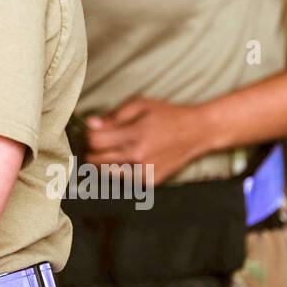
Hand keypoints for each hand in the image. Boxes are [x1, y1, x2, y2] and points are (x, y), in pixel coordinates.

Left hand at [84, 97, 214, 182]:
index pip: (95, 142)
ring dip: (103, 164)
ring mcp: (145, 172)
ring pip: (107, 173)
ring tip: (111, 152)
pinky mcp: (150, 182)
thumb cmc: (167, 115)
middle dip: (92, 151)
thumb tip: (90, 124)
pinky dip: (120, 171)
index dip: (89, 136)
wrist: (197, 132)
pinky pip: (123, 180)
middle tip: (99, 144)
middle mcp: (138, 156)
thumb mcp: (140, 105)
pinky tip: (127, 161)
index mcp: (135, 134)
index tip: (93, 133)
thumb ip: (114, 115)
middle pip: (97, 161)